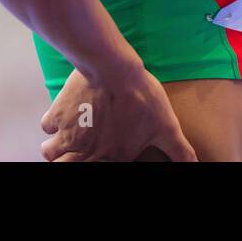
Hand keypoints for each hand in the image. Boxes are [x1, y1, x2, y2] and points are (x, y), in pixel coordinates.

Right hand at [39, 65, 197, 161]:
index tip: (96, 155)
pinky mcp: (57, 114)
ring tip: (63, 139)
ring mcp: (69, 135)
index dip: (94, 162)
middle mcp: (86, 153)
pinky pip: (46, 126)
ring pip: (50, 153)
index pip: (93, 172)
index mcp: (111, 158)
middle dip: (68, 161)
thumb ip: (180, 151)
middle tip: (75, 152)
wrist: (114, 68)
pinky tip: (62, 115)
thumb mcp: (167, 126)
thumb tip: (195, 165)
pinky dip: (52, 123)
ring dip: (55, 148)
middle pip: (64, 166)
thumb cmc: (142, 97)